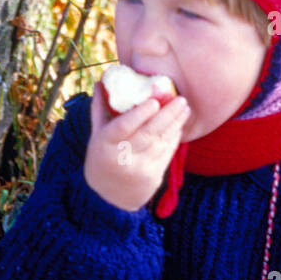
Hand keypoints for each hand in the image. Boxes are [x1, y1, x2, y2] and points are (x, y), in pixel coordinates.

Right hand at [84, 79, 190, 212]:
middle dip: (168, 115)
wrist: (109, 199)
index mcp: (105, 145)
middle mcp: (123, 157)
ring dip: (176, 124)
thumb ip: (100, 109)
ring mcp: (140, 169)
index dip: (140, 114)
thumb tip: (101, 80)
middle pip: (149, 133)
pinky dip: (174, 138)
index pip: (124, 126)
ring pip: (161, 142)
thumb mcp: (96, 136)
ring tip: (185, 108)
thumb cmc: (102, 159)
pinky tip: (180, 125)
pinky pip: (167, 153)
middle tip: (181, 99)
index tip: (154, 101)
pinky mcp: (153, 177)